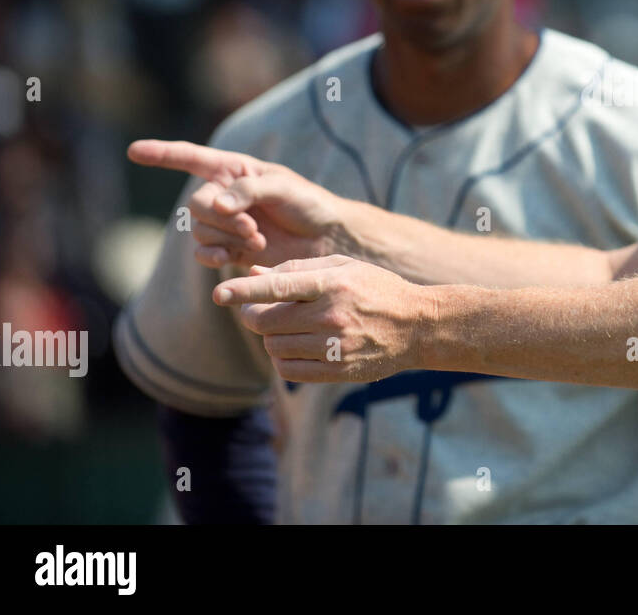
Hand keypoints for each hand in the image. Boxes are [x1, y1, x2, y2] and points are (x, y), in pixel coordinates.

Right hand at [128, 139, 348, 268]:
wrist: (327, 239)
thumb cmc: (309, 203)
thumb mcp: (283, 187)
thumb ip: (248, 191)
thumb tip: (215, 205)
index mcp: (235, 170)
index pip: (191, 158)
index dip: (162, 154)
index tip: (133, 151)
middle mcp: (224, 196)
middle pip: (195, 204)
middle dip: (219, 218)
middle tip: (252, 227)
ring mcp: (225, 223)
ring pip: (199, 230)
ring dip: (224, 237)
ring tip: (257, 239)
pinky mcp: (231, 249)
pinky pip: (204, 252)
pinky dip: (214, 255)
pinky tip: (233, 256)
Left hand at [212, 255, 429, 382]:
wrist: (417, 326)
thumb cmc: (376, 288)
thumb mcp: (343, 266)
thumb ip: (297, 268)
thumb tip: (252, 274)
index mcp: (332, 283)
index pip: (277, 287)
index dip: (243, 290)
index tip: (219, 292)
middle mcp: (331, 316)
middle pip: (266, 321)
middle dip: (254, 314)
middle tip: (259, 309)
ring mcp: (334, 346)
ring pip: (274, 346)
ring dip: (270, 336)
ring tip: (287, 327)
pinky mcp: (337, 370)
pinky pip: (289, 369)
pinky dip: (282, 358)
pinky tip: (296, 346)